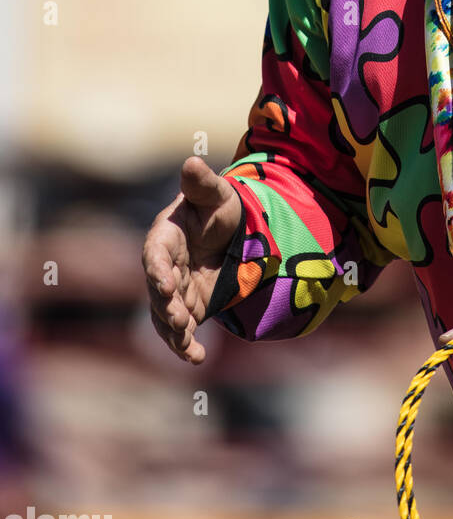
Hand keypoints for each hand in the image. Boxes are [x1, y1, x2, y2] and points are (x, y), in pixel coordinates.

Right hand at [141, 157, 242, 363]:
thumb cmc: (217, 207)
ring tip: (187, 344)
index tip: (165, 283)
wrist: (232, 231)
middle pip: (158, 291)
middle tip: (181, 320)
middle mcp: (163, 267)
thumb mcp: (215, 193)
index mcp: (164, 237)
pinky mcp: (188, 307)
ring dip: (173, 332)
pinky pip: (181, 331)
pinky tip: (196, 358)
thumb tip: (191, 161)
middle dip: (167, 307)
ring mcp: (174, 291)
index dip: (157, 270)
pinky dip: (185, 345)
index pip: (154, 255)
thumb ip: (202, 183)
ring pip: (165, 316)